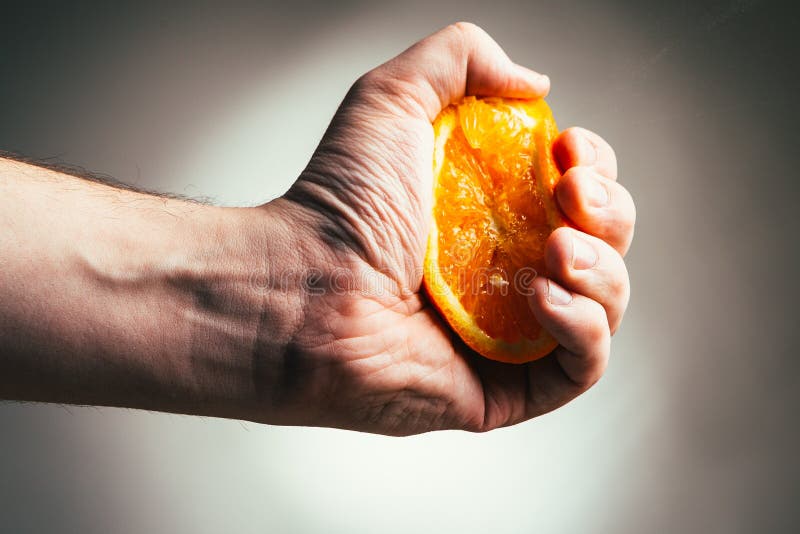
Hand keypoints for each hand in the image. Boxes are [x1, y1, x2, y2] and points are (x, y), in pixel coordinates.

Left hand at [268, 23, 635, 434]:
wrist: (302, 287)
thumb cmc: (337, 203)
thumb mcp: (394, 97)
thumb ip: (460, 57)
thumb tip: (534, 83)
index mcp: (493, 213)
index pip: (580, 192)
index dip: (594, 167)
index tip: (566, 150)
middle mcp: (507, 269)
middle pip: (606, 244)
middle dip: (611, 212)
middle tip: (569, 195)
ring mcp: (508, 331)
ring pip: (606, 304)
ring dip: (603, 271)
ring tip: (555, 249)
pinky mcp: (505, 388)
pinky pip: (582, 368)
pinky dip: (584, 330)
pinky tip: (543, 296)